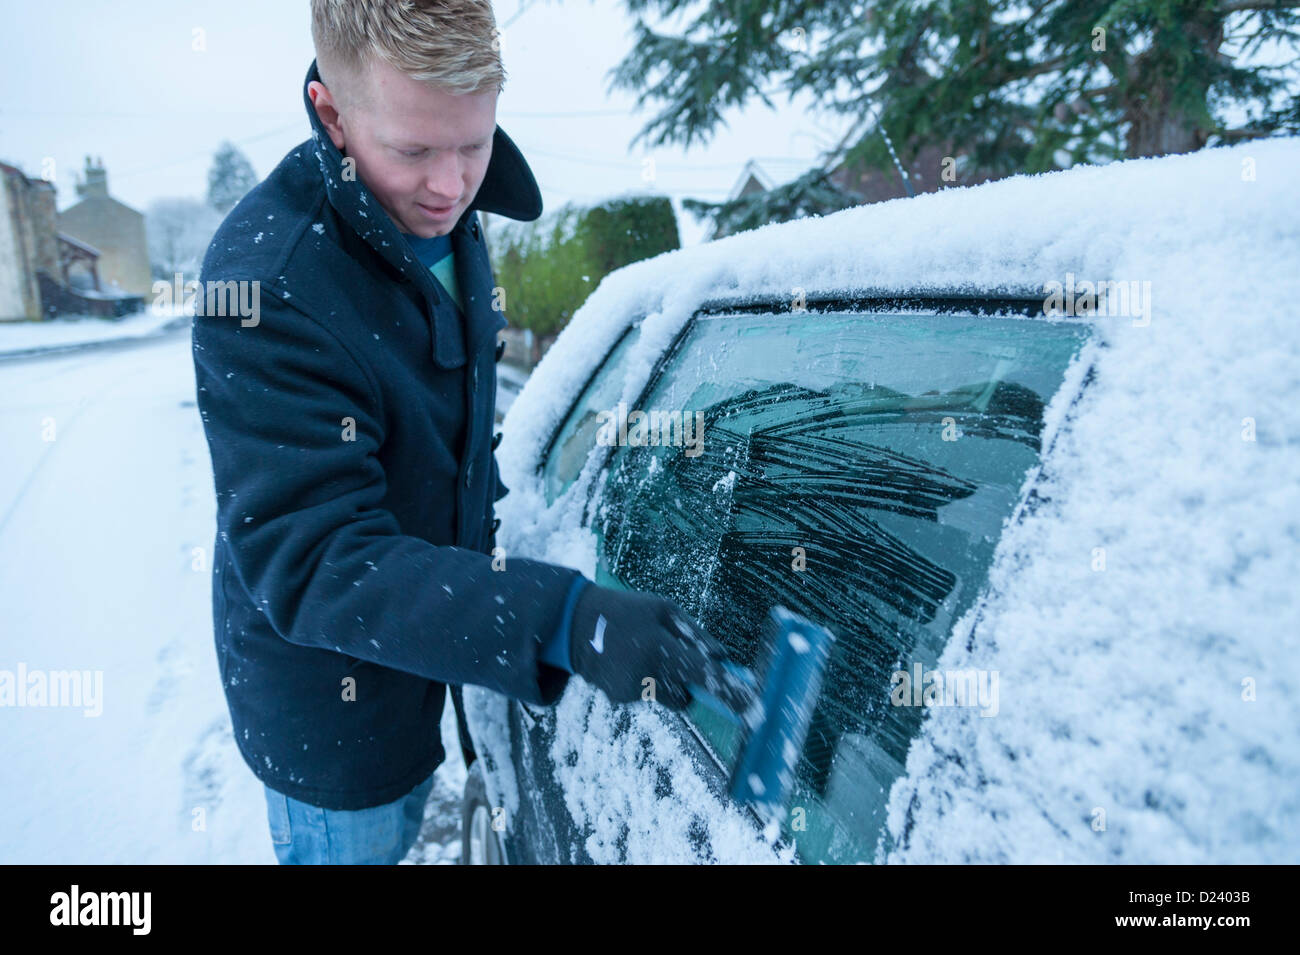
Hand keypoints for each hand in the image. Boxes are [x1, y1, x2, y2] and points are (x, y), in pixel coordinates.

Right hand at [568, 585, 750, 712]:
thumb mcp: (664, 609)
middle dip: (688, 685)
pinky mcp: (620, 698)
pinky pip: (647, 696)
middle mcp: (645, 674)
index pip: (703, 675)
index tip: (752, 706)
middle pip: (686, 697)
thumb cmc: (628, 611)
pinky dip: (646, 683)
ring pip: (667, 697)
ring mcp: (630, 690)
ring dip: (666, 682)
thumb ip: (695, 635)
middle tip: (674, 660)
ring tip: (644, 653)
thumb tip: (722, 659)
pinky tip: (629, 662)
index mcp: (659, 646)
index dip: (729, 692)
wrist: (577, 625)